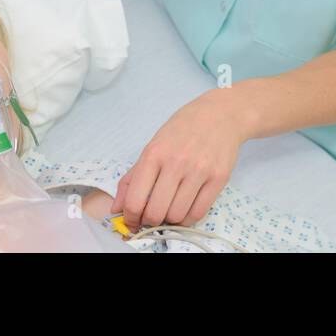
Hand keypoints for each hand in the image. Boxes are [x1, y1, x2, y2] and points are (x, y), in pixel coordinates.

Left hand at [111, 89, 245, 231]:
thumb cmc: (182, 130)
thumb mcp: (152, 146)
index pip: (135, 200)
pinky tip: (185, 209)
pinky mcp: (219, 178)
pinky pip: (198, 213)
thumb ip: (132, 178)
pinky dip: (188, 219)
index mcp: (154, 153)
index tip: (133, 220)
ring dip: (170, 220)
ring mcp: (199, 171)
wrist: (219, 114)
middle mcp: (176, 162)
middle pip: (156, 213)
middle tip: (152, 216)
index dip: (131, 217)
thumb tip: (116, 209)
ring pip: (177, 216)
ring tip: (170, 209)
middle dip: (150, 221)